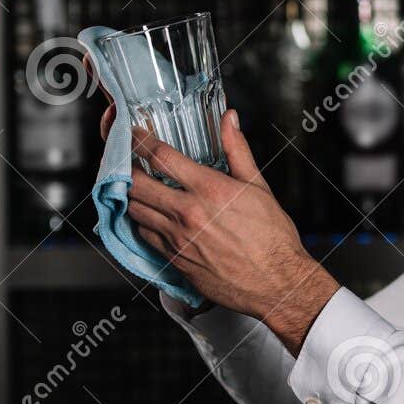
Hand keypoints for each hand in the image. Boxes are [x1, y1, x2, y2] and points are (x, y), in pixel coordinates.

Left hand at [127, 110, 339, 352]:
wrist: (276, 283)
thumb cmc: (272, 238)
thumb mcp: (258, 186)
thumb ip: (237, 149)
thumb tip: (230, 119)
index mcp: (209, 189)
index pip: (160, 156)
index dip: (139, 139)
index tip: (132, 132)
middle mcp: (188, 213)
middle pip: (136, 183)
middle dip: (126, 168)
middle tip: (128, 160)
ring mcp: (177, 238)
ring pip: (135, 209)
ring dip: (131, 195)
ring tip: (137, 186)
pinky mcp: (175, 259)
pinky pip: (144, 235)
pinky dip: (142, 221)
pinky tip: (150, 215)